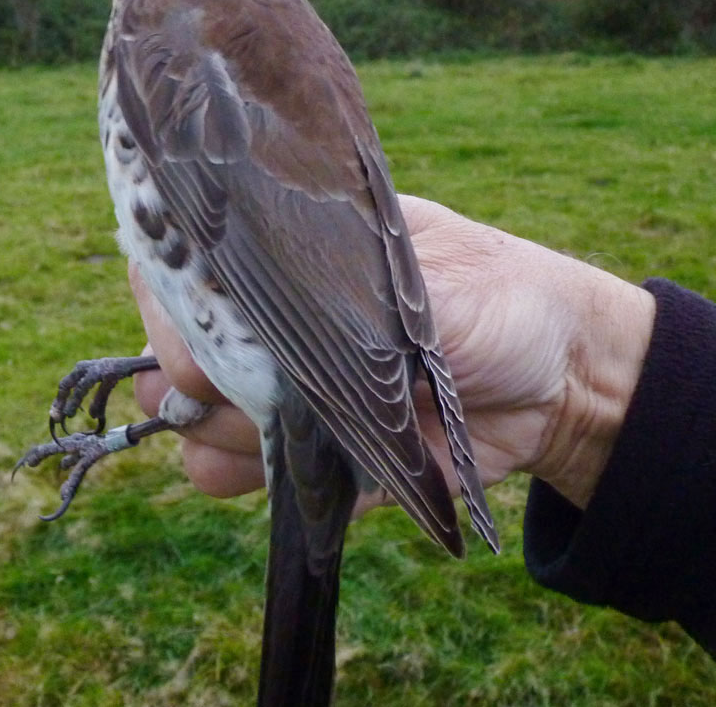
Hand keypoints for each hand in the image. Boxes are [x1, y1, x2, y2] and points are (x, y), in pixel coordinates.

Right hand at [133, 195, 654, 510]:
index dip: (172, 294)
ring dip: (234, 424)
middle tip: (275, 373)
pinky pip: (218, 469)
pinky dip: (242, 472)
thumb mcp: (413, 277)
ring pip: (186, 413)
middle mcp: (259, 314)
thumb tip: (250, 327)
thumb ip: (329, 296)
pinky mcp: (291, 450)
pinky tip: (301, 462)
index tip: (219, 313)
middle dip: (206, 368)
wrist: (552, 382)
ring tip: (308, 416)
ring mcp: (269, 385)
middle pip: (166, 346)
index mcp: (278, 246)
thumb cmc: (492, 296)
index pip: (173, 260)